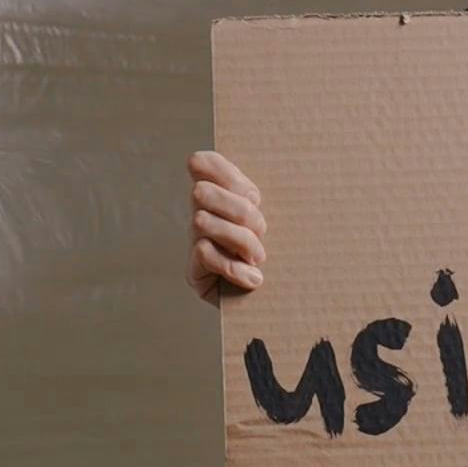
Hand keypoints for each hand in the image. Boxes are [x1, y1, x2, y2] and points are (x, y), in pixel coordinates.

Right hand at [188, 147, 265, 303]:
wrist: (270, 303)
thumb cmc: (274, 254)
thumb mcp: (270, 220)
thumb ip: (259, 198)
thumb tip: (253, 192)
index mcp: (218, 195)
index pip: (202, 162)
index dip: (225, 174)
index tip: (253, 196)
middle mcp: (199, 214)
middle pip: (202, 192)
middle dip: (239, 212)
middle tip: (261, 233)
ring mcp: (193, 241)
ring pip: (202, 221)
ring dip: (240, 241)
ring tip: (258, 259)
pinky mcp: (193, 271)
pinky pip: (204, 253)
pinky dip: (233, 267)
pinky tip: (252, 279)